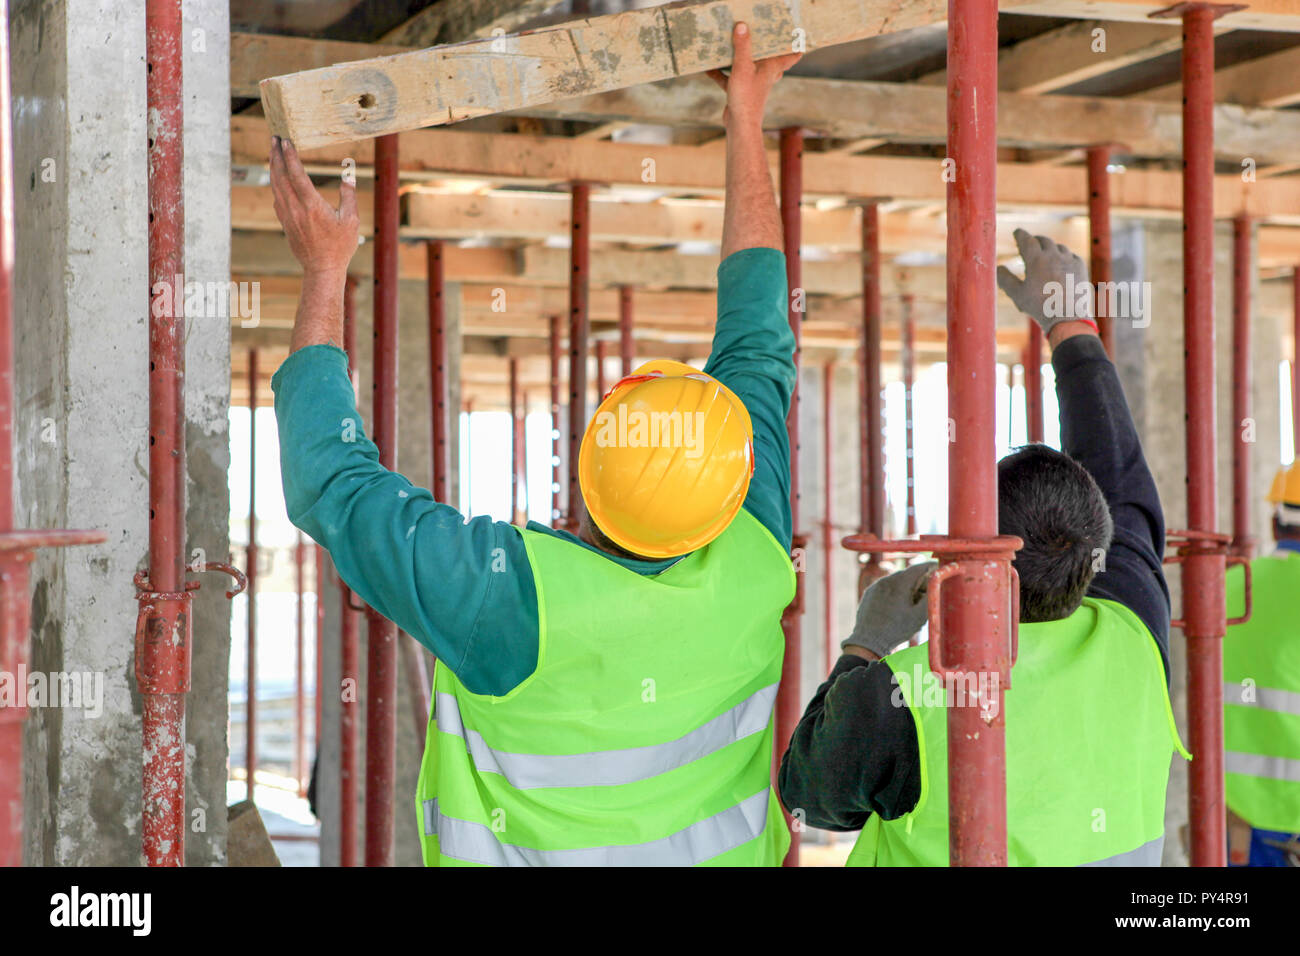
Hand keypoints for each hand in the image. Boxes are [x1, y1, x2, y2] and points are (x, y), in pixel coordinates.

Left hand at [269, 136, 359, 277]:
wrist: (321, 269)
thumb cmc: (339, 246)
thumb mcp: (351, 221)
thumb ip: (348, 196)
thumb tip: (348, 177)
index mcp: (312, 205)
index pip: (296, 173)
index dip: (289, 155)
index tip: (285, 140)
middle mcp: (295, 208)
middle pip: (280, 175)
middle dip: (276, 155)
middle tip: (274, 138)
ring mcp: (287, 215)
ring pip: (275, 185)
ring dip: (273, 167)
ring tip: (273, 153)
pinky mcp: (284, 222)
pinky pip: (276, 197)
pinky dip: (275, 182)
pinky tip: (277, 177)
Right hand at [706, 22, 800, 128]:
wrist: (740, 124)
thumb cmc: (747, 96)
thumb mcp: (743, 67)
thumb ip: (742, 46)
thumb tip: (742, 26)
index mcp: (771, 68)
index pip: (789, 57)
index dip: (795, 50)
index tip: (799, 43)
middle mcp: (764, 75)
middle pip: (771, 61)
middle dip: (769, 51)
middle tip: (766, 39)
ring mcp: (752, 84)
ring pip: (749, 67)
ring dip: (741, 58)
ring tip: (732, 45)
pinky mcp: (739, 91)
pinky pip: (730, 78)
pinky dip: (720, 73)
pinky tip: (707, 68)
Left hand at [842, 561, 936, 659]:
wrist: (869, 642)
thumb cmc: (896, 630)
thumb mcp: (920, 615)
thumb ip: (932, 596)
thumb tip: (940, 584)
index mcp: (900, 582)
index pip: (920, 567)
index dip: (933, 568)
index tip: (941, 571)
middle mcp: (886, 579)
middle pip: (909, 574)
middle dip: (921, 583)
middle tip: (928, 596)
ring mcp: (876, 586)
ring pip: (897, 581)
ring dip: (908, 589)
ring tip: (911, 606)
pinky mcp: (869, 593)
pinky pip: (886, 588)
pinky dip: (895, 593)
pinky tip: (897, 608)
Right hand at [996, 229, 1096, 336]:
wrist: (1067, 317)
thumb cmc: (1039, 307)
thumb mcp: (1017, 294)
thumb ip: (1005, 279)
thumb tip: (998, 268)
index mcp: (1036, 260)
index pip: (1027, 240)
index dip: (1020, 234)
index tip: (1017, 232)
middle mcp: (1054, 255)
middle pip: (1044, 240)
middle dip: (1035, 240)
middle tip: (1030, 242)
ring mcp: (1069, 260)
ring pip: (1059, 247)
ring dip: (1050, 247)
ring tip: (1046, 253)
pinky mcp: (1080, 267)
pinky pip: (1071, 256)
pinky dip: (1064, 256)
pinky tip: (1061, 263)